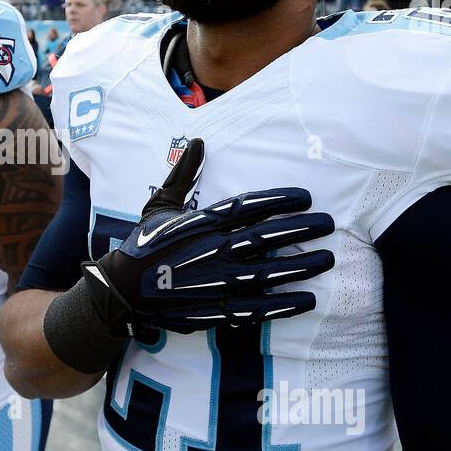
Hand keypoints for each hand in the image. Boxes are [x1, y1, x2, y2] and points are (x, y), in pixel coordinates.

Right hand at [82, 138, 335, 336]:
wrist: (122, 291)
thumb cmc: (142, 245)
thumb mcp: (158, 205)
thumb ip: (182, 174)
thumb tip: (198, 141)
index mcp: (201, 223)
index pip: (249, 207)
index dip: (281, 200)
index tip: (306, 197)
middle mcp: (213, 250)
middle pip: (267, 237)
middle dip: (302, 230)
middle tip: (329, 225)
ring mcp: (216, 282)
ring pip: (269, 273)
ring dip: (301, 266)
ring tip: (327, 259)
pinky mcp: (216, 309)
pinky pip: (256, 308)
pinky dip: (283, 305)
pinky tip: (307, 300)